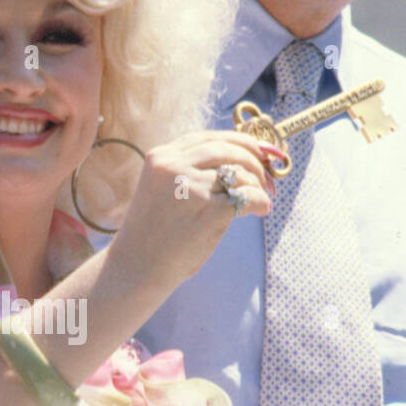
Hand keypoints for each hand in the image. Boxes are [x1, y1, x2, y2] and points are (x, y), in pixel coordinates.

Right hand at [110, 131, 278, 296]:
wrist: (138, 267)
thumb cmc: (154, 233)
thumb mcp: (162, 189)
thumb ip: (190, 171)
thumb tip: (240, 159)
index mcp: (161, 157)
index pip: (207, 137)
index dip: (238, 141)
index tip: (257, 150)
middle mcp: (173, 166)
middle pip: (227, 149)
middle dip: (254, 160)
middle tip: (267, 175)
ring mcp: (192, 187)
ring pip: (240, 172)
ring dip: (259, 184)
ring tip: (263, 196)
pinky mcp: (209, 210)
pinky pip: (247, 196)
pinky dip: (260, 202)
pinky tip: (262, 210)